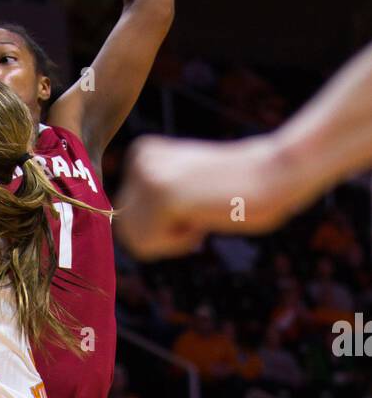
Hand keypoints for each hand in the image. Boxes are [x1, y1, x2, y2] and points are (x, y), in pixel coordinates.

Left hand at [116, 133, 284, 260]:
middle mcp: (138, 159)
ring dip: (171, 240)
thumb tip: (122, 229)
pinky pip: (151, 244)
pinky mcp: (161, 193)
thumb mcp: (182, 187)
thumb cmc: (237, 189)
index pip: (128, 217)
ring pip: (137, 240)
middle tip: (200, 208)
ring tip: (202, 209)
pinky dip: (179, 242)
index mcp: (141, 153)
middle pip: (127, 230)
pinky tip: (203, 214)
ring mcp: (148, 175)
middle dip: (161, 235)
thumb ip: (151, 202)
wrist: (273, 174)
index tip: (195, 201)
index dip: (163, 225)